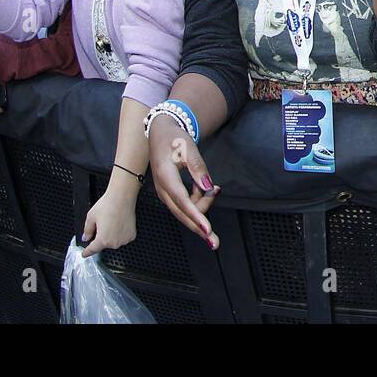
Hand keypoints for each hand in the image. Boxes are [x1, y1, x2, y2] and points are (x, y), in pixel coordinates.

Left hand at [80, 179, 139, 257]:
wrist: (123, 197)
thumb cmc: (108, 205)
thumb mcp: (91, 217)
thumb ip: (87, 230)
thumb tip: (86, 237)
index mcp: (102, 240)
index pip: (92, 250)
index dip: (87, 252)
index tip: (84, 254)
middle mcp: (114, 243)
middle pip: (103, 245)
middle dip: (101, 237)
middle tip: (102, 224)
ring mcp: (124, 240)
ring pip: (113, 242)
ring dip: (111, 236)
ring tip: (111, 222)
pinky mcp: (131, 235)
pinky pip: (122, 238)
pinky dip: (120, 234)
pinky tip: (118, 223)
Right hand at [149, 115, 219, 249]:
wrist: (160, 134)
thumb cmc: (175, 139)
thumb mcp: (188, 147)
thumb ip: (198, 167)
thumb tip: (208, 187)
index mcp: (166, 178)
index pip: (183, 201)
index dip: (196, 216)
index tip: (207, 230)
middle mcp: (164, 190)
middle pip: (182, 214)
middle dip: (199, 228)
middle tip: (215, 242)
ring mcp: (165, 193)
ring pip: (185, 210)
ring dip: (203, 206)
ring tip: (216, 188)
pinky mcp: (170, 194)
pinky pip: (186, 204)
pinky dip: (199, 201)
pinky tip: (208, 190)